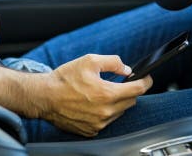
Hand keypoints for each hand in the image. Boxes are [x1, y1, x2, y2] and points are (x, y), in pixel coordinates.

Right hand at [38, 54, 152, 136]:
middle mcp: (105, 112)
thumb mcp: (89, 61)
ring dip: (116, 102)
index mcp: (107, 94)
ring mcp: (98, 124)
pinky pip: (106, 121)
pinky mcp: (91, 131)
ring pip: (119, 112)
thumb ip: (112, 62)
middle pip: (130, 101)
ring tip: (101, 92)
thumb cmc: (64, 79)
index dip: (145, 82)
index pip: (137, 90)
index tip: (147, 78)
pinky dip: (105, 112)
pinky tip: (93, 103)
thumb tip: (126, 69)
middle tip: (119, 82)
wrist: (44, 97)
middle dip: (128, 91)